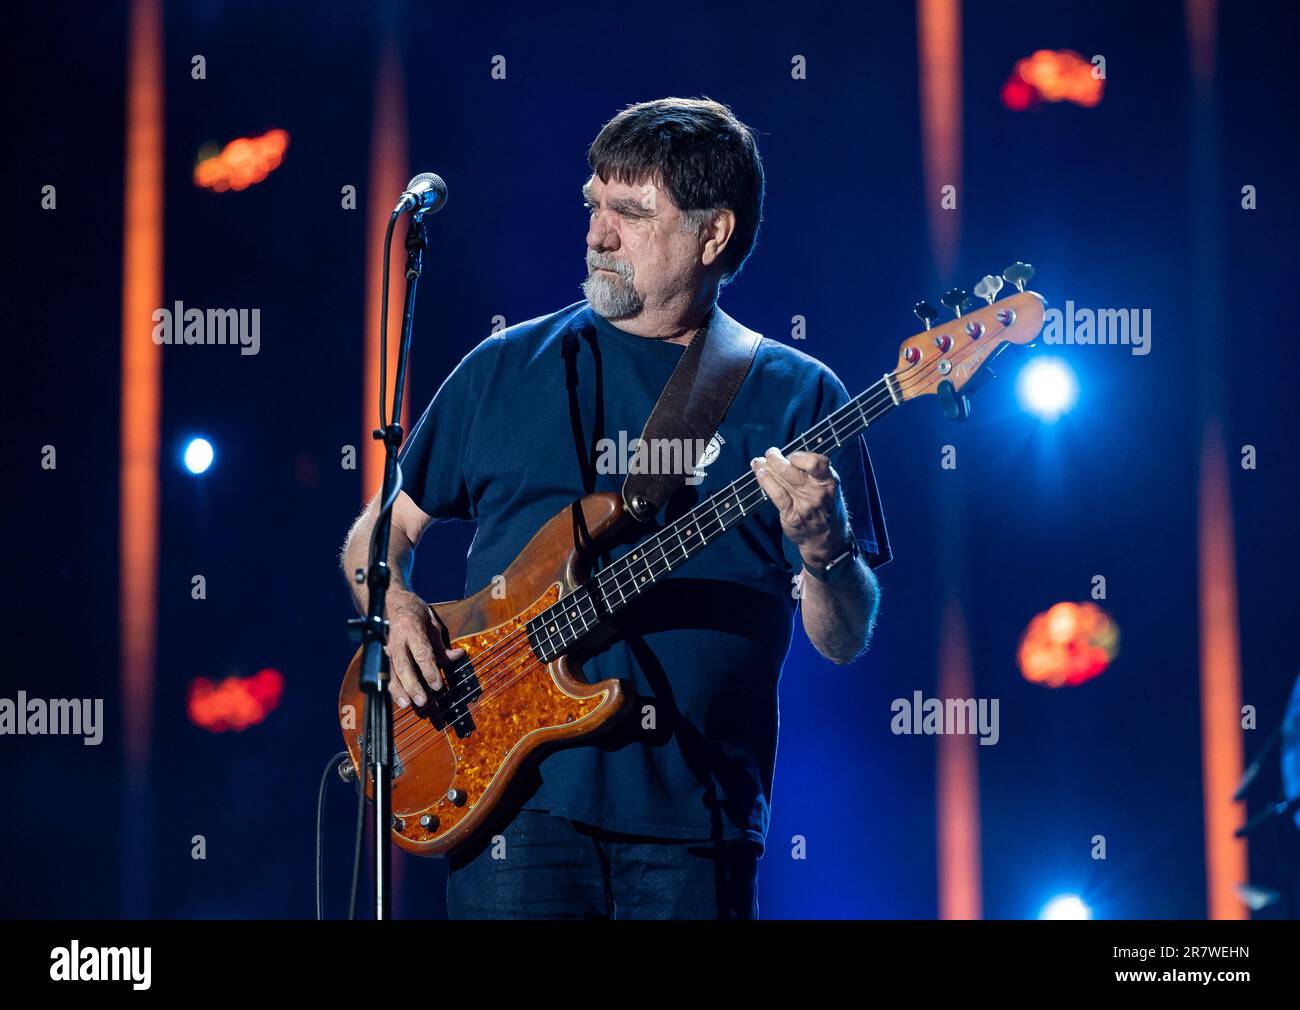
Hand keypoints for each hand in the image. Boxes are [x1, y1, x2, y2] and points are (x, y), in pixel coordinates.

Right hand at [383, 589, 466, 707]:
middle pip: (403, 665)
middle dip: (412, 684)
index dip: (429, 670)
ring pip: (391, 671)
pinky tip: (398, 698)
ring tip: (406, 704)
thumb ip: (441, 644)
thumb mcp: (432, 623)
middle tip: (422, 700)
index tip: (437, 685)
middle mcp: (397, 639)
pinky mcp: (384, 654)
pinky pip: (387, 672)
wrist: (391, 602)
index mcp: (412, 629)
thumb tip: (457, 655)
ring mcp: (388, 648)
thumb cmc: (415, 612)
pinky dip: (392, 686)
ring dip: (398, 689)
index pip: (422, 652)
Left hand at [750, 446, 851, 567]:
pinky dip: (766, 482)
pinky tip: (760, 474)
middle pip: (793, 469)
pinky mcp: (793, 515)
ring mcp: (805, 504)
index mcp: (829, 481)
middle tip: (770, 454)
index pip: (816, 461)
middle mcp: (818, 492)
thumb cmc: (825, 508)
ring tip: (758, 462)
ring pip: (783, 479)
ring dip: (767, 467)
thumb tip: (785, 456)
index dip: (799, 456)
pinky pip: (777, 494)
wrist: (827, 539)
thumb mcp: (828, 488)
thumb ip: (812, 473)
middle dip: (776, 458)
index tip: (790, 456)